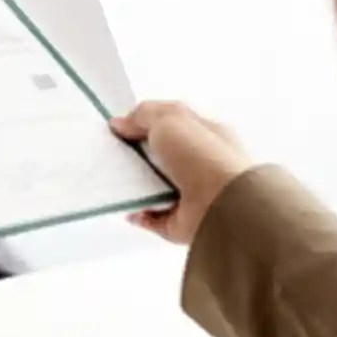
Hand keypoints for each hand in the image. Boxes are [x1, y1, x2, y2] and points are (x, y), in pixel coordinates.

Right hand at [110, 101, 254, 243]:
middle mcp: (201, 165)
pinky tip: (128, 206)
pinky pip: (153, 216)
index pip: (175, 125)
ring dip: (134, 184)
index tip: (121, 127)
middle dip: (137, 155)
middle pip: (162, 157)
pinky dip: (139, 212)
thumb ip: (144, 114)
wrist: (222, 204)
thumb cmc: (202, 155)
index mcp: (207, 135)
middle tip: (114, 153)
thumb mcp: (171, 118)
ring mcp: (192, 195)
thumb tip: (121, 123)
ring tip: (114, 178)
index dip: (149, 124)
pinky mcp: (181, 222)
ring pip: (155, 187)